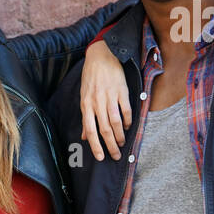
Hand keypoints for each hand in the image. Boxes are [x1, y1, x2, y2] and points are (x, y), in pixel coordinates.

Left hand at [80, 40, 130, 160]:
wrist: (101, 56)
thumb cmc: (91, 78)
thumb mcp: (84, 97)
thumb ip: (86, 117)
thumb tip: (84, 136)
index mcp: (86, 105)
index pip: (90, 131)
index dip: (96, 146)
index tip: (101, 157)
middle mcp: (97, 103)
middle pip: (104, 130)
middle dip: (110, 145)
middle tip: (116, 156)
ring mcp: (110, 97)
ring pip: (115, 122)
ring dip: (120, 135)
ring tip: (123, 143)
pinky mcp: (121, 91)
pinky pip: (126, 110)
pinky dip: (128, 121)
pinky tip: (129, 127)